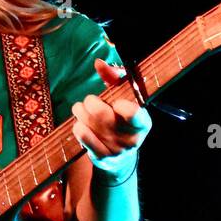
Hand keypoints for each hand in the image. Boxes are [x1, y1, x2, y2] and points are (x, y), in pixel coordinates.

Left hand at [71, 59, 151, 175]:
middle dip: (90, 102)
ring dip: (80, 111)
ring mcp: (115, 149)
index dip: (122, 106)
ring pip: (88, 121)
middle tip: (90, 101)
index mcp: (142, 122)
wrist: (120, 157)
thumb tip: (99, 63)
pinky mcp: (101, 156)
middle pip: (101, 113)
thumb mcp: (124, 98)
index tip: (116, 102)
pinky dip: (78, 125)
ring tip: (82, 110)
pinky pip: (81, 134)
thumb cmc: (121, 118)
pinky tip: (80, 123)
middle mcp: (131, 137)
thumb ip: (114, 77)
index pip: (134, 114)